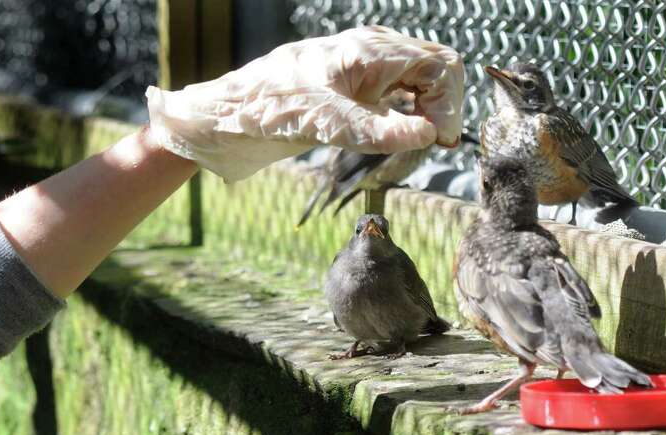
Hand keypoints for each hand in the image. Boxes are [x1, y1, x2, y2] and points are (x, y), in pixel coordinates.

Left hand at [146, 25, 465, 181]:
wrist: (216, 126)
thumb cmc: (260, 112)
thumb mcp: (321, 122)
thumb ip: (375, 130)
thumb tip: (428, 136)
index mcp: (367, 50)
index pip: (439, 64)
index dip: (449, 103)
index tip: (439, 141)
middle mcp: (368, 57)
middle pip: (433, 75)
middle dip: (440, 111)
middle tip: (430, 148)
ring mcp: (359, 76)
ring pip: (415, 91)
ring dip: (423, 119)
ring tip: (412, 152)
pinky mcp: (346, 99)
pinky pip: (392, 106)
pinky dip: (401, 127)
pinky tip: (392, 148)